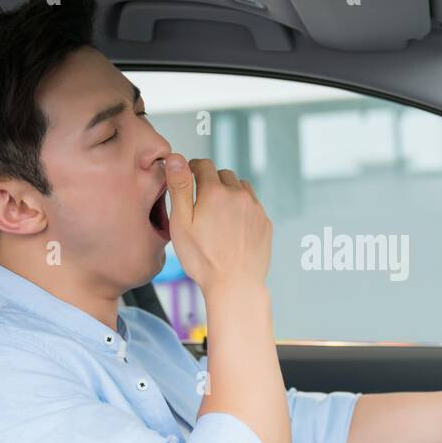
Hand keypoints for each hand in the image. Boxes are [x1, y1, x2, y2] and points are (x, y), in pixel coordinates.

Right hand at [165, 155, 271, 294]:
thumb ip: (180, 187)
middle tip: (201, 202)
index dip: (192, 169)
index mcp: (215, 192)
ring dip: (229, 193)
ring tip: (218, 215)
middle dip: (211, 182)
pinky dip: (242, 209)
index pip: (203, 165)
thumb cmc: (203, 259)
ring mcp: (255, 208)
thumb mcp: (182, 223)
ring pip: (241, 188)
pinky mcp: (265, 222)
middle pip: (223, 175)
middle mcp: (239, 195)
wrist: (235, 285)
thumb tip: (176, 158)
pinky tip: (233, 228)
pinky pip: (253, 206)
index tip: (188, 178)